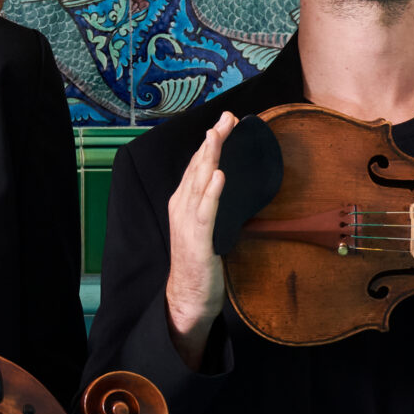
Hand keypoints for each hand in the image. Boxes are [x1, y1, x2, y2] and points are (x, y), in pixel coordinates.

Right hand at [165, 114, 234, 365]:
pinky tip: (219, 176)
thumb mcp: (208, 227)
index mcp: (184, 202)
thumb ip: (214, 205)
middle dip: (213, 141)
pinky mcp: (198, 240)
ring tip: (219, 135)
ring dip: (209, 157)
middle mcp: (182, 207)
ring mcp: (188, 222)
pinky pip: (205, 212)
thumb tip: (231, 184)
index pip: (198, 165)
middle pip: (198, 167)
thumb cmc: (200, 262)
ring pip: (199, 183)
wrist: (188, 296)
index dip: (212, 143)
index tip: (227, 121)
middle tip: (227, 118)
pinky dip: (211, 193)